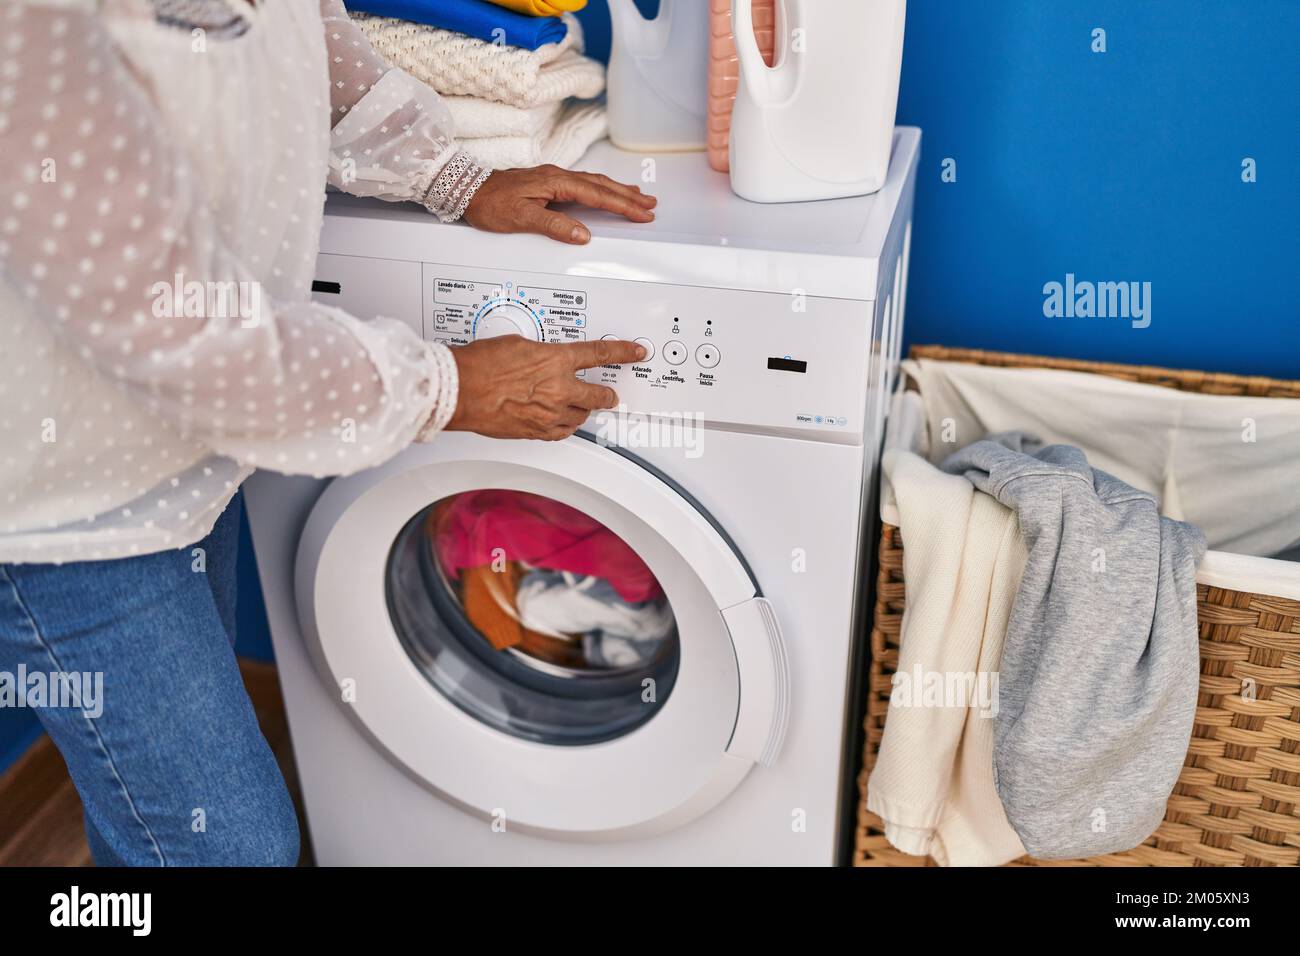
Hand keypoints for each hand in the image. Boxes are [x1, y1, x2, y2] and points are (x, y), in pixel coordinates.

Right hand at [446, 336, 646, 439]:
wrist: (458, 390)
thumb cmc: (479, 365)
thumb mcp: (517, 344)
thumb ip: (539, 353)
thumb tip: (543, 358)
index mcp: (555, 359)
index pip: (599, 354)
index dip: (622, 352)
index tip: (634, 352)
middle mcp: (558, 388)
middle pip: (597, 395)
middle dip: (607, 394)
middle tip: (611, 394)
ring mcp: (548, 413)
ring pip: (580, 416)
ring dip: (582, 411)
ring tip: (578, 407)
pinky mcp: (535, 431)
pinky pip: (561, 432)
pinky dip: (565, 426)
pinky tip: (561, 423)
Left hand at [463, 165, 656, 243]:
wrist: (466, 189)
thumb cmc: (489, 203)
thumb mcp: (520, 219)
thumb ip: (554, 226)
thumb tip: (582, 234)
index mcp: (555, 182)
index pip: (597, 195)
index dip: (622, 205)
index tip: (642, 213)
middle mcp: (557, 176)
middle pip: (601, 185)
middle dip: (628, 196)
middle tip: (650, 205)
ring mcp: (552, 178)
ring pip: (593, 183)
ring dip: (617, 190)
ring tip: (637, 196)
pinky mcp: (547, 183)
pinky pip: (582, 184)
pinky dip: (600, 189)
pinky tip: (603, 192)